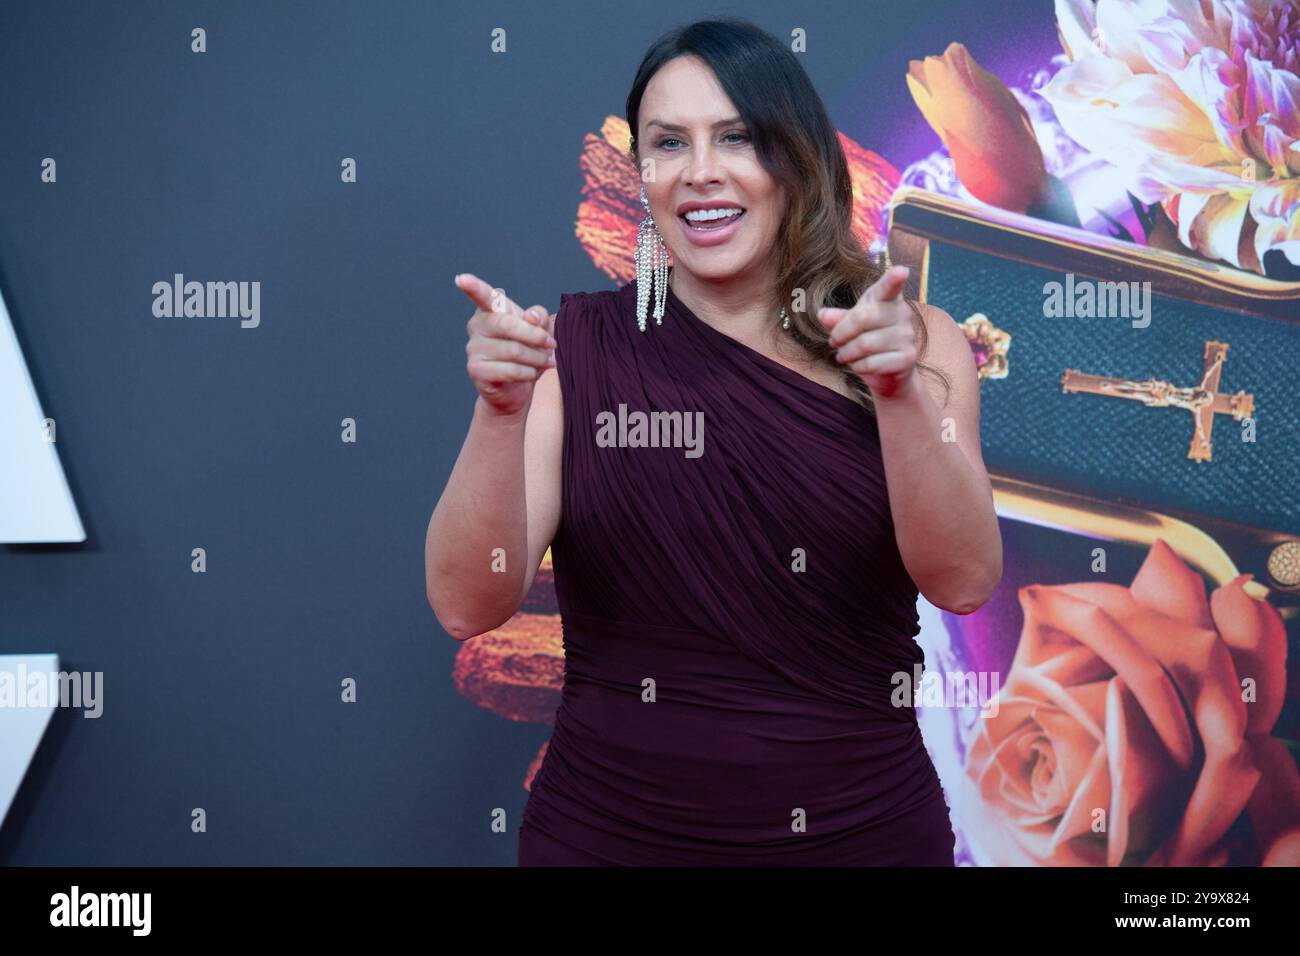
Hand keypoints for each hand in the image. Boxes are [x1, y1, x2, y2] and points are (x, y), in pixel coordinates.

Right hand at [455, 272, 554, 417]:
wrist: (516, 389)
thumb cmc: (527, 353)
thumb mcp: (539, 331)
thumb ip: (539, 317)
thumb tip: (531, 316)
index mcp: (490, 310)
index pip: (483, 296)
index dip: (473, 287)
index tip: (461, 279)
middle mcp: (477, 326)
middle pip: (507, 324)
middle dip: (536, 336)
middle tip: (552, 345)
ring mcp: (473, 348)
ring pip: (513, 350)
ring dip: (537, 358)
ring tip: (547, 362)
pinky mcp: (476, 370)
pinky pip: (510, 370)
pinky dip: (528, 373)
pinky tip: (532, 374)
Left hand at [817, 266, 917, 400]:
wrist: (889, 373)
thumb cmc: (868, 341)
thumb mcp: (850, 327)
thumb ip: (838, 319)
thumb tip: (822, 314)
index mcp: (888, 299)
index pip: (889, 287)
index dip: (894, 279)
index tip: (900, 271)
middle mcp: (902, 313)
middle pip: (862, 318)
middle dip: (840, 333)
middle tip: (833, 342)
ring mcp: (908, 335)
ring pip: (864, 344)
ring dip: (846, 353)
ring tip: (844, 356)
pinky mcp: (908, 357)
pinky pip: (872, 363)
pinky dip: (858, 367)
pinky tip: (858, 366)